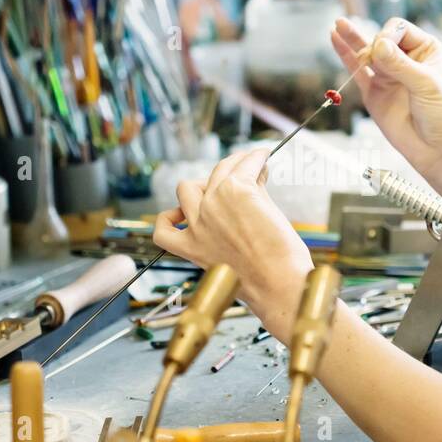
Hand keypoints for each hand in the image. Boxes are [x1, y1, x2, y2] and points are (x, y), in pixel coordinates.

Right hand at [152, 148, 313, 331]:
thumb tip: (239, 192)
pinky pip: (245, 163)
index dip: (172, 215)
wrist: (278, 285)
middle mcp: (196, 223)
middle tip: (232, 185)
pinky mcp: (236, 190)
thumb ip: (224, 230)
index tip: (184, 212)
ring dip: (236, 162)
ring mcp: (214, 204)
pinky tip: (264, 157)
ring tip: (255, 163)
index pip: (164, 228)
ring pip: (218, 169)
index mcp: (190, 247)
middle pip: (187, 188)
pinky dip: (256, 157)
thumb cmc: (265, 280)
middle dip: (208, 184)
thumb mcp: (230, 259)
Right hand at [330, 16, 441, 174]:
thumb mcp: (426, 86)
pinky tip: (335, 38)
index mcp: (426, 49)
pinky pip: (356, 70)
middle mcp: (406, 59)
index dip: (388, 35)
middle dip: (372, 43)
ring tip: (338, 24)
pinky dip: (345, 55)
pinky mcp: (374, 91)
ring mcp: (388, 75)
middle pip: (381, 38)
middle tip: (370, 55)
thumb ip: (400, 65)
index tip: (383, 49)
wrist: (437, 149)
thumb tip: (378, 45)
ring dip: (353, 37)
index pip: (400, 29)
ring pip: (366, 51)